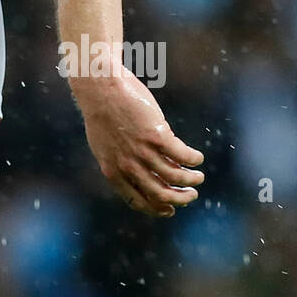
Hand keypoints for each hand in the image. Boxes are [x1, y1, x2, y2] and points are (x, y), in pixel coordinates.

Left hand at [71, 65, 204, 216]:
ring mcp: (143, 151)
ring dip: (191, 179)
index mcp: (112, 171)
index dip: (157, 209)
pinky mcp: (157, 135)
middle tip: (191, 194)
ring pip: (176, 177)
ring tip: (198, 176)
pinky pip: (183, 155)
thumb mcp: (103, 145)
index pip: (137, 201)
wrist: (99, 86)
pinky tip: (197, 158)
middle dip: (180, 198)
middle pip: (161, 194)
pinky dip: (193, 159)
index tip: (170, 209)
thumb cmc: (101, 112)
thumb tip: (139, 174)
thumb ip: (119, 162)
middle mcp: (128, 166)